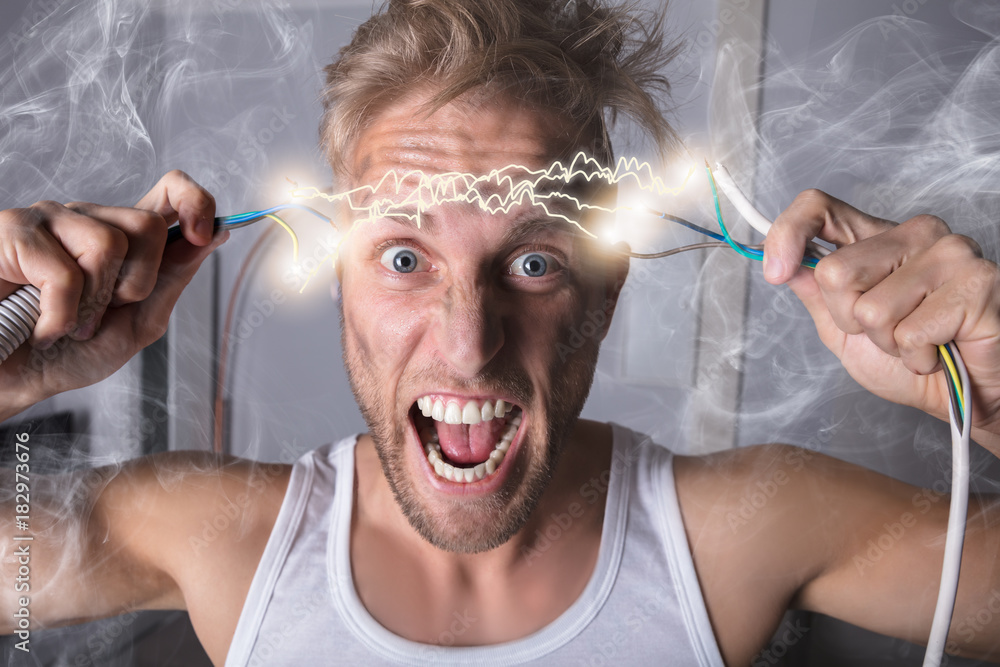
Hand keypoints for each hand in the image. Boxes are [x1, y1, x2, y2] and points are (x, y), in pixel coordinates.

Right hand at [0, 170, 228, 419]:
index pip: (170, 193)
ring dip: (93, 303)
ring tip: (68, 324)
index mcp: (121, 238)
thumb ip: (172, 280)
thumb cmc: (64, 354)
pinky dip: (60, 317)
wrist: (7, 381)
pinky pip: (65, 273)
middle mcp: (87, 219)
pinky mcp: (12, 231)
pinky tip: (43, 328)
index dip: (195, 202)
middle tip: (102, 314)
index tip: (204, 235)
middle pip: (148, 224)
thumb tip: (214, 235)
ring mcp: (48, 219)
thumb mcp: (135, 324)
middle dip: (136, 283)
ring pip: (109, 243)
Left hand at [764, 189, 999, 446]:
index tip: (774, 271)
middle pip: (835, 273)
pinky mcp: (976, 282)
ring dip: (889, 342)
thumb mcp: (845, 332)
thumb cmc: (914, 362)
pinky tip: (942, 349)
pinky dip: (918, 356)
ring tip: (920, 342)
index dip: (788, 233)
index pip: (819, 206)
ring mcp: (949, 252)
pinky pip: (910, 332)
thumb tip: (782, 264)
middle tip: (891, 332)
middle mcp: (914, 233)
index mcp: (877, 238)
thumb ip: (817, 295)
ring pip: (871, 309)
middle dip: (852, 320)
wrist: (968, 397)